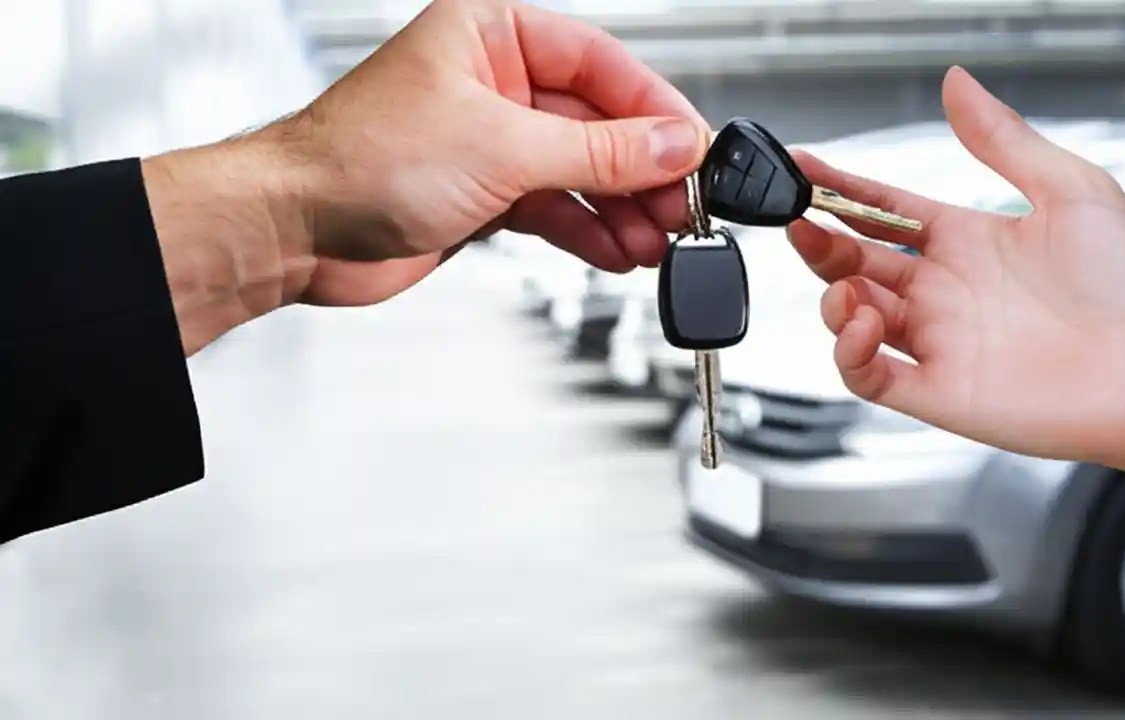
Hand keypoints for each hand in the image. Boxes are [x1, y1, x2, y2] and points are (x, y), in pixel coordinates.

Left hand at [283, 0, 708, 305]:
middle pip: (598, 122)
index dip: (655, 109)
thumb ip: (599, 151)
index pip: (601, 63)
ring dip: (622, 210)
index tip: (696, 150)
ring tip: (658, 241)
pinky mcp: (484, 192)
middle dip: (643, 171)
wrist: (296, 231)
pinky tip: (617, 252)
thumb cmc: (358, 159)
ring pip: (581, 171)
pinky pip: (555, 207)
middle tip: (685, 207)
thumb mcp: (502, 147)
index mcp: (492, 33)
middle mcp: (495, 81)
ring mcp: (491, 140)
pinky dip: (587, 232)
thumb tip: (673, 144)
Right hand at [787, 67, 1124, 471]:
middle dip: (820, 242)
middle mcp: (944, 292)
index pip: (883, 211)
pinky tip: (860, 324)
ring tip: (844, 285)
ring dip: (832, 297)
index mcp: (967, 242)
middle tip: (801, 222)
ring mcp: (937, 343)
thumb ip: (1004, 141)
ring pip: (852, 317)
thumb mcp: (1072, 190)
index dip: (840, 189)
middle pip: (855, 262)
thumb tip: (957, 84)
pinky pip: (869, 375)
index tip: (804, 165)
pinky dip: (848, 352)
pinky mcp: (937, 391)